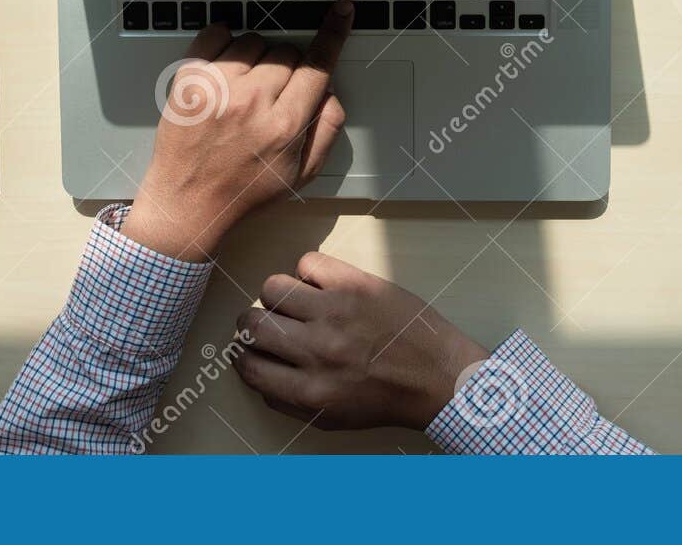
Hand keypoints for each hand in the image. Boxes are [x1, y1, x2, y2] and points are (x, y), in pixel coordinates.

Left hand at [121, 0, 353, 261]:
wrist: (187, 203)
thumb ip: (326, 130)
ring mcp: (218, 87)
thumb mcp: (302, 174)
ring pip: (255, 42)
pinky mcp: (189, 79)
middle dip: (288, 67)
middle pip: (288, 52)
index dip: (333, 34)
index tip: (342, 10)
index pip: (317, 65)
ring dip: (256, 57)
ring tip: (243, 88)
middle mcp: (253, 101)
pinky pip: (215, 35)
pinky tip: (225, 68)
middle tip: (272, 95)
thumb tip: (331, 91)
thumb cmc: (245, 190)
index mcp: (285, 125)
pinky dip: (224, 42)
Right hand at [233, 250, 487, 430]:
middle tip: (266, 323)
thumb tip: (256, 371)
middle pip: (251, 324)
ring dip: (279, 296)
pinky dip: (310, 273)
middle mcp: (318, 352)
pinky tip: (324, 287)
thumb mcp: (333, 418)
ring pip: (273, 288)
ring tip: (299, 303)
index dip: (243, 356)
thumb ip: (288, 402)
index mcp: (311, 391)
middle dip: (251, 324)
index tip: (250, 350)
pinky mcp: (356, 284)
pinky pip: (307, 262)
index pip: (249, 367)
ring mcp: (337, 314)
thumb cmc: (386, 398)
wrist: (438, 375)